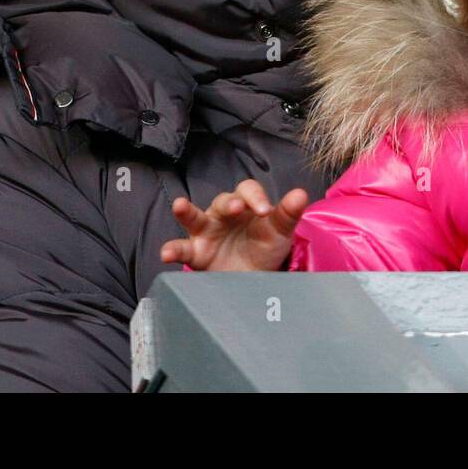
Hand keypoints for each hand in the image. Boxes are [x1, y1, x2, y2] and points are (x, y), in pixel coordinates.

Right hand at [160, 180, 308, 270]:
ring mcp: (207, 232)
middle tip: (238, 208)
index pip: (248, 190)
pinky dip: (172, 249)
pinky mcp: (196, 253)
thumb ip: (288, 214)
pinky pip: (182, 248)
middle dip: (230, 203)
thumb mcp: (279, 231)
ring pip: (194, 217)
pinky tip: (166, 254)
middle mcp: (223, 214)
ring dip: (186, 211)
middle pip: (223, 201)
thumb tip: (301, 193)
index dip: (256, 197)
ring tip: (180, 206)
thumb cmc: (265, 246)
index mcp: (246, 204)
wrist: (254, 278)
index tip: (267, 211)